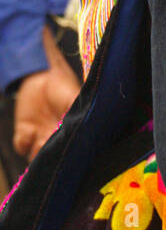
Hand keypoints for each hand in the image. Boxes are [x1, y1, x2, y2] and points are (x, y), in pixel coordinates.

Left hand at [12, 27, 80, 161]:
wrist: (40, 72)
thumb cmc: (62, 84)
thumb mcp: (74, 98)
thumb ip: (77, 112)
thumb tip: (80, 129)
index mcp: (70, 130)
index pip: (68, 149)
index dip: (65, 153)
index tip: (63, 146)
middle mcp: (55, 136)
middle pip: (52, 156)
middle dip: (50, 155)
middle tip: (49, 143)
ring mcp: (39, 135)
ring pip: (36, 156)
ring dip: (37, 152)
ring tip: (40, 139)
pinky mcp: (24, 130)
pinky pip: (21, 146)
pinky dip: (23, 142)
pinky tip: (29, 130)